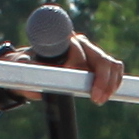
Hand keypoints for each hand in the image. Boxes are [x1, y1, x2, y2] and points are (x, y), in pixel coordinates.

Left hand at [0, 25, 128, 112]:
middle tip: (95, 99)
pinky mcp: (98, 63)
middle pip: (99, 57)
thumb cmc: (25, 66)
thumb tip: (38, 80)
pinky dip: (115, 82)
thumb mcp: (23, 67)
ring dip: (110, 83)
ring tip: (100, 99)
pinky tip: (109, 94)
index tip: (75, 79)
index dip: (77, 64)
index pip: (76, 49)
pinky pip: (114, 70)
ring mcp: (90, 52)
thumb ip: (29, 70)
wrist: (30, 68)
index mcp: (62, 40)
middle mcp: (79, 42)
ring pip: (110, 63)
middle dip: (101, 79)